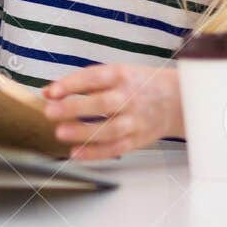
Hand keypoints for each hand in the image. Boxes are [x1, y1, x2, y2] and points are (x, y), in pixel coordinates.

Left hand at [42, 63, 183, 160]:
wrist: (177, 100)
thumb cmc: (139, 84)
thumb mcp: (116, 73)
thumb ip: (83, 83)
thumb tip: (48, 93)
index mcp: (122, 75)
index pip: (95, 78)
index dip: (72, 84)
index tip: (51, 92)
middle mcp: (130, 97)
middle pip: (102, 104)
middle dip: (74, 108)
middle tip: (51, 112)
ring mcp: (136, 120)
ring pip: (109, 129)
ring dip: (83, 133)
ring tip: (60, 133)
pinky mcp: (138, 139)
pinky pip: (116, 148)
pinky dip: (95, 153)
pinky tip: (76, 152)